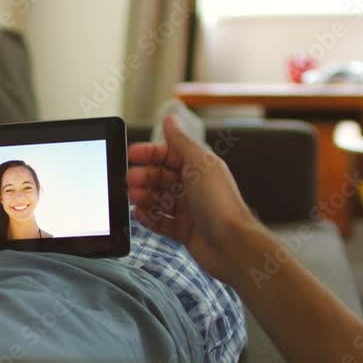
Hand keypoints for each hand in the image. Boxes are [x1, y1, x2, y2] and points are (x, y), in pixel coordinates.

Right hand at [127, 115, 259, 280]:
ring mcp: (188, 209)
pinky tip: (140, 215)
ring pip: (158, 199)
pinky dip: (148, 218)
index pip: (168, 154)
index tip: (131, 154)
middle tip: (130, 180)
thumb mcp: (199, 164)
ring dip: (143, 197)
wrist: (232, 244)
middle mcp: (193, 186)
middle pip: (160, 177)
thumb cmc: (220, 203)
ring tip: (134, 198)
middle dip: (143, 177)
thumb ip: (181, 141)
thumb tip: (170, 117)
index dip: (149, 153)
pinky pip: (160, 221)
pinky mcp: (183, 231)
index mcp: (199, 167)